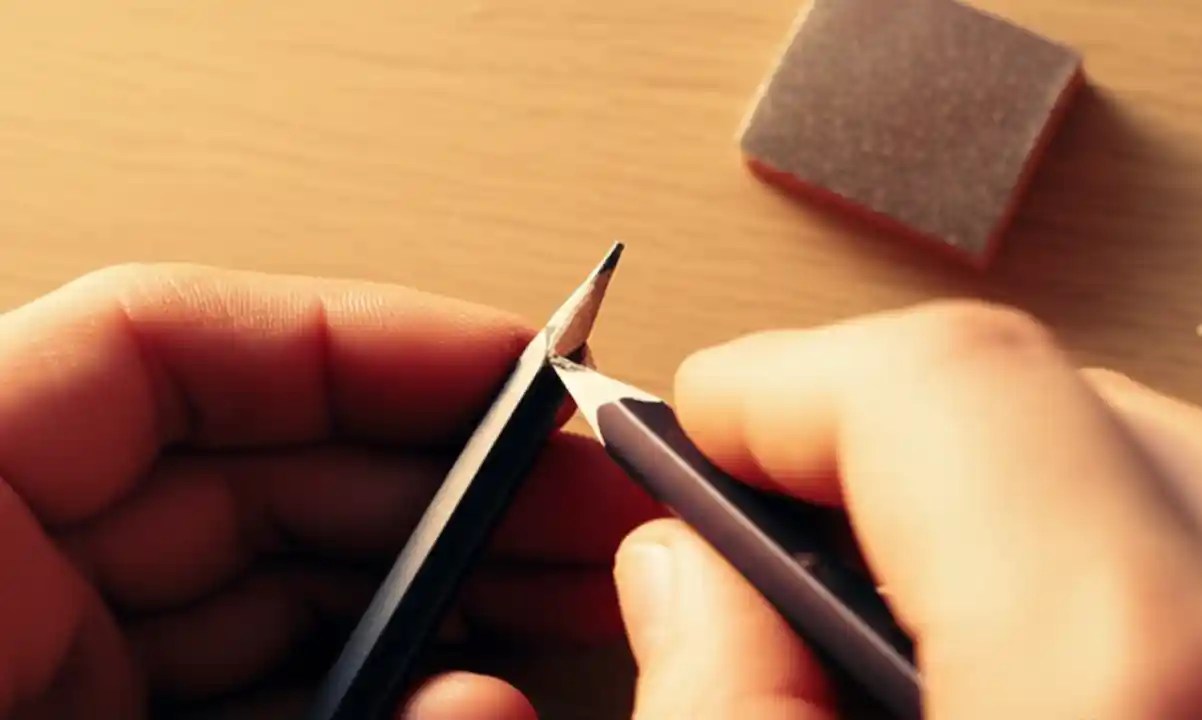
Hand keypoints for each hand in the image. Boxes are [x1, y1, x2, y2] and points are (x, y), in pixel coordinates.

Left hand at [0, 264, 660, 718]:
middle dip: (443, 473)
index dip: (353, 337)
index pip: (141, 348)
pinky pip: (242, 659)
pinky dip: (370, 657)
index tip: (509, 364)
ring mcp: (40, 662)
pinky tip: (473, 666)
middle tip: (584, 496)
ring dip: (435, 571)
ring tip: (570, 581)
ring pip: (267, 562)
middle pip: (244, 457)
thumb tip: (484, 707)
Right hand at [616, 301, 1201, 718]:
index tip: (717, 420)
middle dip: (905, 438)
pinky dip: (1127, 564)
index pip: (954, 384)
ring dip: (1020, 500)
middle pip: (1082, 403)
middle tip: (789, 507)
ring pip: (1179, 469)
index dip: (794, 382)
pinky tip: (1040, 649)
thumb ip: (722, 711)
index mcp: (1144, 687)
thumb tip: (689, 579)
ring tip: (906, 594)